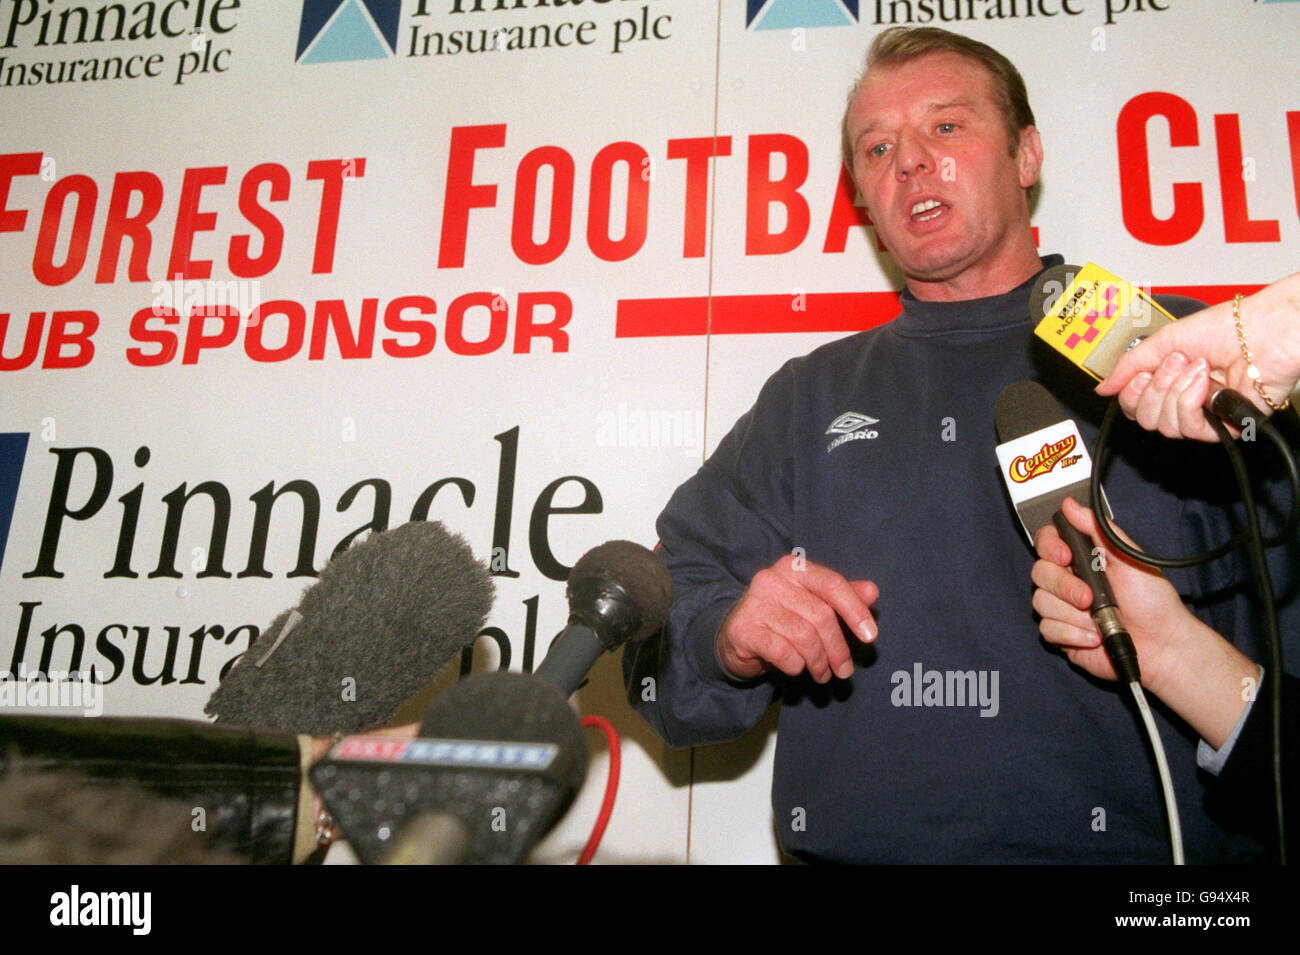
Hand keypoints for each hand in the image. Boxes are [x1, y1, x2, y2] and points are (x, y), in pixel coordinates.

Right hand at [717, 554, 877, 682]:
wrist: (734, 635)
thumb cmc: (781, 618)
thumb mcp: (812, 604)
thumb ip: (842, 597)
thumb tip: (872, 591)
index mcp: (793, 567)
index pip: (832, 584)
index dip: (855, 611)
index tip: (871, 637)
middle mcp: (772, 579)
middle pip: (821, 615)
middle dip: (838, 648)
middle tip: (844, 670)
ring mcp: (754, 603)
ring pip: (804, 637)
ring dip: (819, 662)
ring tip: (822, 673)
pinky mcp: (743, 629)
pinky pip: (782, 652)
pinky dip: (796, 665)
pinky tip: (796, 668)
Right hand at [1031, 498, 1190, 686]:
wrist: (1161, 644)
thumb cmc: (1152, 601)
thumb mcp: (1128, 557)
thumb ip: (1097, 529)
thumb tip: (1070, 505)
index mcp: (1082, 559)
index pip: (1046, 542)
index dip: (1049, 547)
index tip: (1066, 556)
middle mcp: (1068, 581)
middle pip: (1039, 573)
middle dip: (1064, 587)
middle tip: (1089, 597)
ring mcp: (1063, 608)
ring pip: (1041, 602)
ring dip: (1072, 614)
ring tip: (1098, 621)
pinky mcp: (1062, 633)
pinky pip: (1047, 629)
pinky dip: (1072, 634)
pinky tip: (1092, 636)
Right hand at [1097, 274, 1299, 440]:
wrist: (1261, 332)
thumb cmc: (1225, 328)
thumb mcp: (1164, 341)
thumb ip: (1128, 365)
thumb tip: (1102, 389)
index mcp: (1169, 381)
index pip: (1133, 406)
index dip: (1131, 393)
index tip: (1142, 372)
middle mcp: (1183, 400)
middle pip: (1144, 419)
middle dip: (1155, 388)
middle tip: (1176, 363)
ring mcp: (1203, 414)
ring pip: (1163, 426)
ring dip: (1175, 391)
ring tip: (1197, 367)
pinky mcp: (1223, 427)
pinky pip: (1188, 429)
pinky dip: (1190, 401)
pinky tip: (1205, 382)